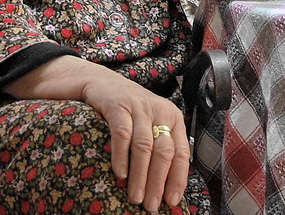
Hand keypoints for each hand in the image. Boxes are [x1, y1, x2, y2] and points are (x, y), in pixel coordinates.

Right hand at [82, 72, 189, 211]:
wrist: (103, 82)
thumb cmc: (130, 110)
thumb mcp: (151, 124)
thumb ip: (160, 147)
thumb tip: (164, 188)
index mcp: (173, 117)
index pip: (182, 152)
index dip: (178, 178)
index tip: (172, 201)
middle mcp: (160, 110)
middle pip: (164, 151)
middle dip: (158, 182)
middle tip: (151, 205)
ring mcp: (139, 107)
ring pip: (144, 146)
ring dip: (140, 175)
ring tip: (135, 197)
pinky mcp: (118, 105)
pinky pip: (122, 134)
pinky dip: (122, 156)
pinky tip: (120, 174)